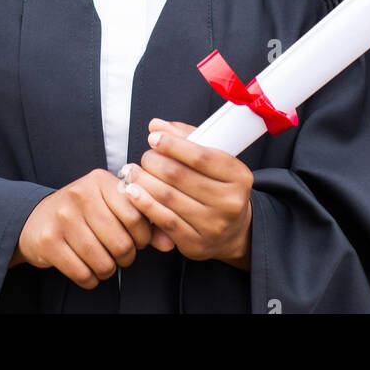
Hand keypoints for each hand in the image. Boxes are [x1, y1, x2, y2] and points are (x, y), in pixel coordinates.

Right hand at [12, 167, 173, 288]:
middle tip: (121, 255)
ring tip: (104, 261)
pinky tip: (87, 270)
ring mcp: (63, 218)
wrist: (35, 219)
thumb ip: (142, 221)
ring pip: (104, 262)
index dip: (144, 237)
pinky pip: (83, 274)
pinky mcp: (49, 242)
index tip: (138, 241)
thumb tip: (170, 243)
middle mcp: (80, 194)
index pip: (137, 215)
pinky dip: (90, 280)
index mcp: (100, 181)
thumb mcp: (110, 206)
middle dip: (126, 257)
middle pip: (122, 243)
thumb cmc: (82, 213)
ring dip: (108, 270)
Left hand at [120, 119, 253, 269]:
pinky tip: (133, 193)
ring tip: (131, 171)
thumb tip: (156, 126)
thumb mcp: (214, 159)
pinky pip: (165, 221)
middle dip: (154, 162)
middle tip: (144, 157)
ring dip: (144, 181)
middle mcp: (229, 202)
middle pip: (180, 176)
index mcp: (238, 176)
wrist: (233, 232)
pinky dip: (145, 204)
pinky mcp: (196, 244)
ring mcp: (213, 226)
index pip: (200, 156)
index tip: (154, 137)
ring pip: (169, 197)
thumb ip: (186, 138)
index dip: (172, 145)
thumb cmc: (219, 186)